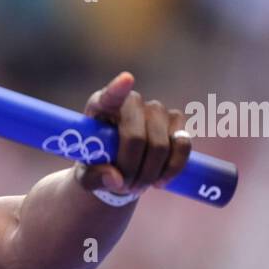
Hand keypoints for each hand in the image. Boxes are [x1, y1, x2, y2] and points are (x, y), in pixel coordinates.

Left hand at [73, 71, 191, 198]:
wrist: (118, 168)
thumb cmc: (97, 166)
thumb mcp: (85, 176)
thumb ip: (94, 177)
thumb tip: (116, 180)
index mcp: (101, 107)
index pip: (109, 95)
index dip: (118, 89)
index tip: (126, 80)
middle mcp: (131, 102)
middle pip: (136, 137)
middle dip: (131, 169)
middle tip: (124, 188)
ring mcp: (156, 109)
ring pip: (160, 146)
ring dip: (150, 174)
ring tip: (137, 187)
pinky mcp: (177, 122)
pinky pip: (183, 145)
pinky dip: (173, 168)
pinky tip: (160, 181)